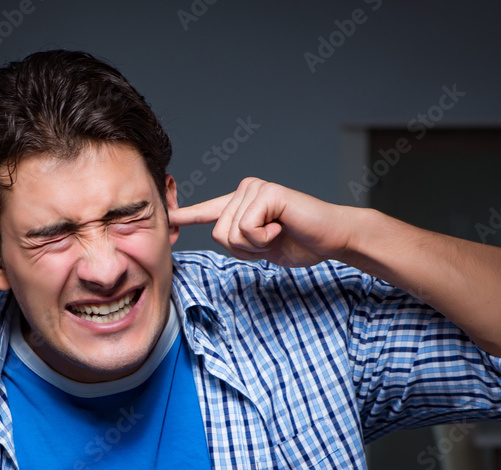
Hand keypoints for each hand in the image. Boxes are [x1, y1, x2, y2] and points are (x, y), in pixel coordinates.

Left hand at [168, 178, 354, 267]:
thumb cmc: (299, 242)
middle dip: (244, 249)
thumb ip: (239, 241)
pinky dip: (264, 238)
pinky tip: (282, 227)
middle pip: (218, 234)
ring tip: (278, 233)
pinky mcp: (267, 192)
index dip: (187, 215)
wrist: (331, 238)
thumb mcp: (260, 246)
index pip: (207, 211)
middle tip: (271, 240)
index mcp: (240, 204)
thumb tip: (219, 237)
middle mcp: (244, 191)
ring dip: (256, 245)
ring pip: (230, 233)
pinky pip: (247, 228)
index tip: (169, 217)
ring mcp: (255, 189)